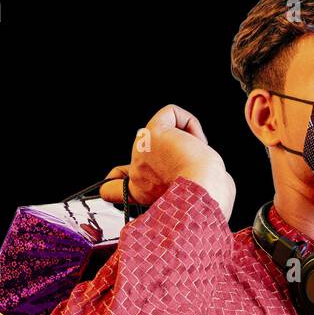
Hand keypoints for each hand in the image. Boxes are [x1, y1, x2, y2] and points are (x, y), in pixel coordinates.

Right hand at [98, 103, 235, 220]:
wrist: (204, 195)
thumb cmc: (206, 201)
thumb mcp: (194, 198)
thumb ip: (189, 187)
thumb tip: (203, 170)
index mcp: (144, 196)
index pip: (114, 189)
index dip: (111, 185)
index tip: (108, 187)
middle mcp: (139, 175)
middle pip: (141, 150)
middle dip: (161, 158)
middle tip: (192, 166)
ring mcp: (142, 153)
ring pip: (164, 132)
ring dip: (186, 141)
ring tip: (195, 158)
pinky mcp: (153, 134)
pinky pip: (171, 113)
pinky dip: (189, 122)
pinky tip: (196, 141)